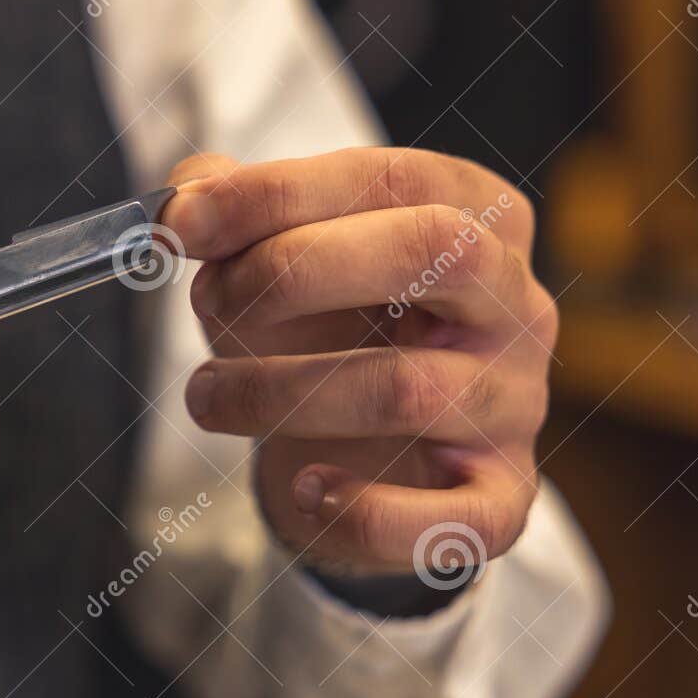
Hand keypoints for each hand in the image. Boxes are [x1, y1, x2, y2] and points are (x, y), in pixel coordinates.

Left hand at [164, 148, 554, 576]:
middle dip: (295, 270)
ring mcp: (515, 403)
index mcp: (473, 216)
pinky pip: (452, 518)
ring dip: (280, 392)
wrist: (373, 455)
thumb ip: (239, 217)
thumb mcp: (282, 261)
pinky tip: (306, 490)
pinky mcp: (500, 498)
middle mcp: (513, 303)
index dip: (276, 194)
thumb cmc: (332, 336)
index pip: (388, 179)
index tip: (181, 221)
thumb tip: (186, 200)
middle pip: (434, 250)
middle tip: (212, 301)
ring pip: (409, 387)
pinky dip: (366, 512)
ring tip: (205, 396)